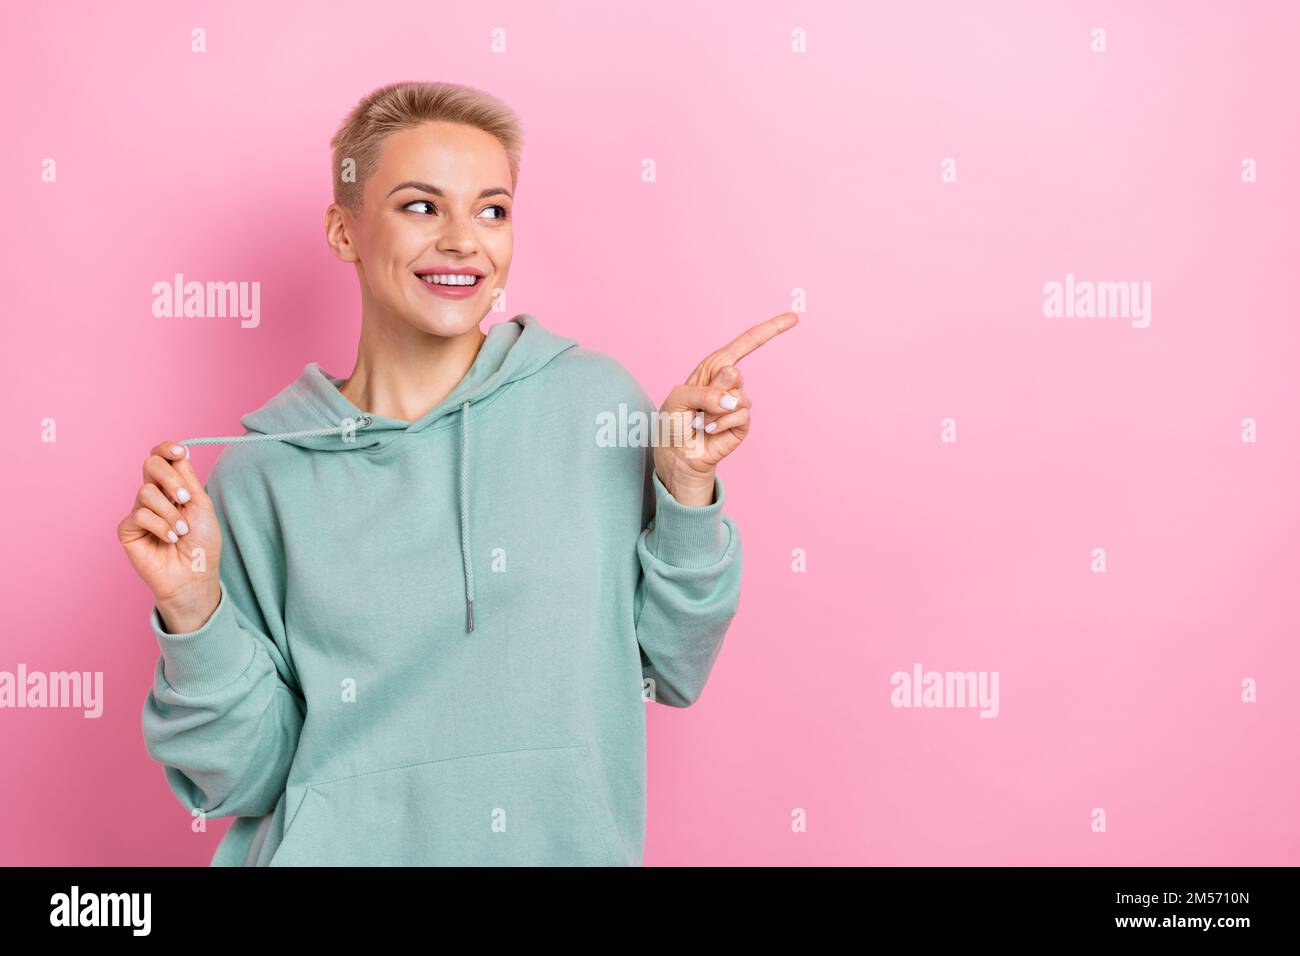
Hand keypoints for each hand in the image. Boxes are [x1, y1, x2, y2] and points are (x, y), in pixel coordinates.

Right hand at [116, 440, 223, 632]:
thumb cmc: (202, 543)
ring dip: (170, 512)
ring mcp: (139, 512)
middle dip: (170, 479)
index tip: (179, 451)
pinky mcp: (128, 530)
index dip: (166, 449)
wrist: (195, 575)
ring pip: (146, 492)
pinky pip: (139, 515)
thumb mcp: (201, 505)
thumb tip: (181, 451)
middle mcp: (154, 497)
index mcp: (172, 488)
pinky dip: (160, 526)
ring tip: (182, 531)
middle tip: (186, 498)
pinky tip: (169, 539)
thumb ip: (187, 478)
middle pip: (150, 465)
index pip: (161, 458)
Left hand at [654, 312, 798, 504]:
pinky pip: (740, 415)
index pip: (745, 344)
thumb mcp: (678, 399)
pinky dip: (721, 423)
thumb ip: (705, 391)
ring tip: (700, 422)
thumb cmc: (673, 423)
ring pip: (737, 398)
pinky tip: (710, 431)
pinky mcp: (742, 423)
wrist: (677, 455)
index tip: (794, 318)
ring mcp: (737, 403)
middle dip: (714, 391)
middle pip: (735, 374)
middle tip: (696, 407)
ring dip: (713, 412)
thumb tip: (734, 398)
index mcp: (713, 368)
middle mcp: (728, 383)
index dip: (769, 330)